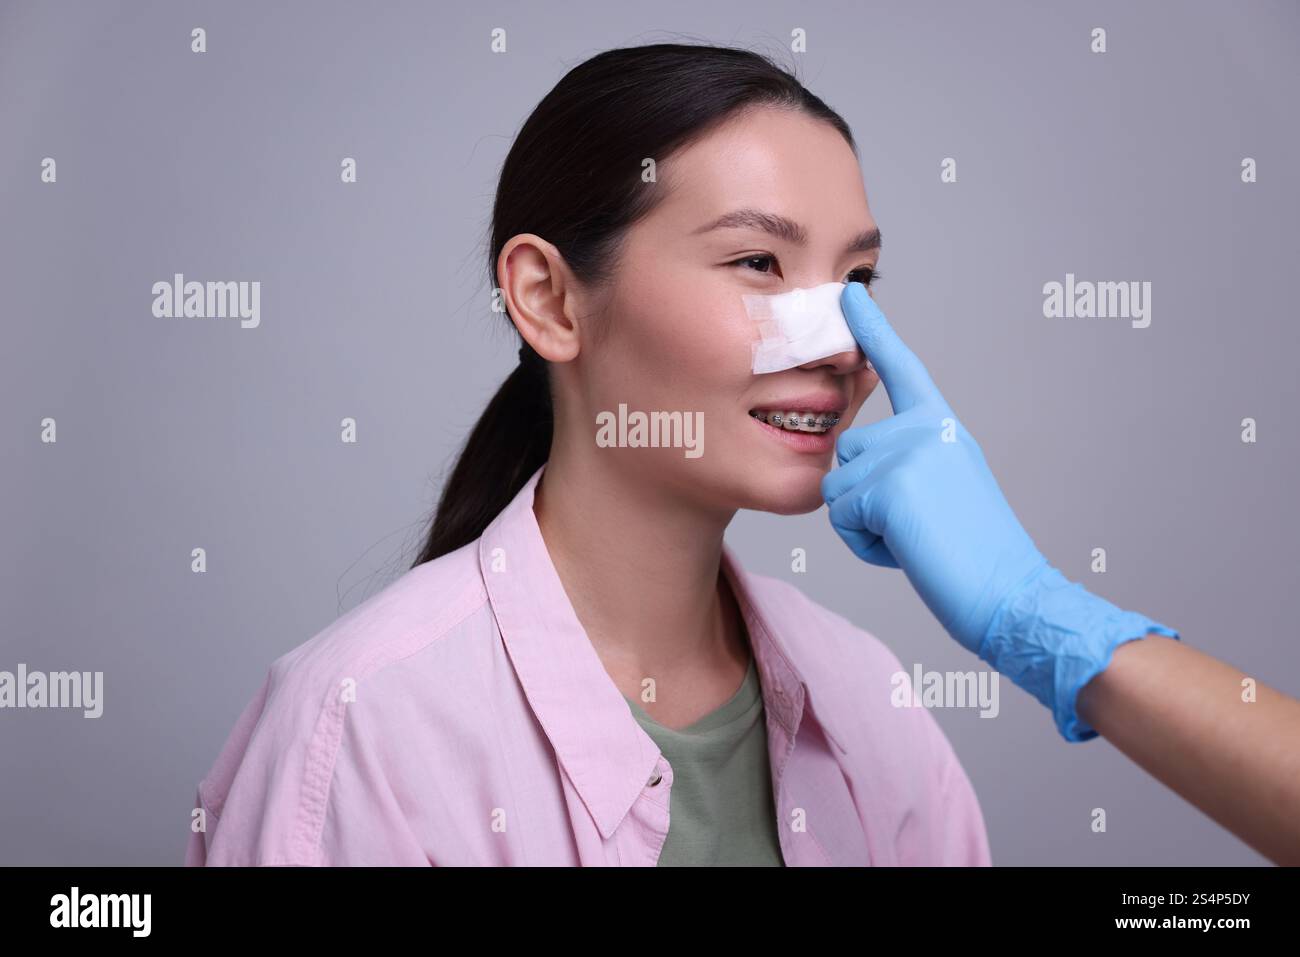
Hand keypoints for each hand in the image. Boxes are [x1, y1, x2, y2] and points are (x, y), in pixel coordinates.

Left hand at [823, 283, 1177, 740]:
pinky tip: (908, 550)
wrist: (1011, 593)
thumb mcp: (943, 490)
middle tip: (917, 526)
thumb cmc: (975, 555)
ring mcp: (907, 451)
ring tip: (915, 539)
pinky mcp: (889, 483)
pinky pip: (841, 516)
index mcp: (942, 426)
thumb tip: (854, 467)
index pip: (902, 368)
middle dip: (863, 499)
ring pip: (838, 486)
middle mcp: (925, 428)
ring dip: (863, 525)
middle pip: (848, 452)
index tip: (851, 293)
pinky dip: (865, 545)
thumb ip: (906, 464)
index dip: (873, 331)